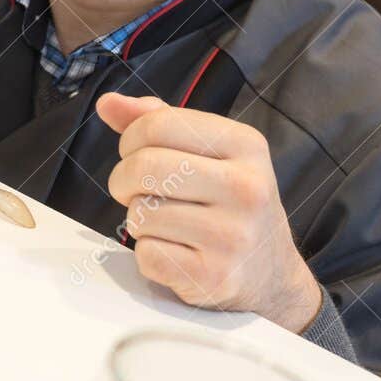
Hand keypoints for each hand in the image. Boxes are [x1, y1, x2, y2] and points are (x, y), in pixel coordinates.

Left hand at [97, 93, 322, 332]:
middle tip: (132, 191)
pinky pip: (147, 255)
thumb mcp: (211, 153)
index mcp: (246, 145)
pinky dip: (148, 256)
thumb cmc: (229, 204)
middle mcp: (246, 188)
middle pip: (144, 167)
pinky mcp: (214, 277)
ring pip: (141, 213)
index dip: (130, 140)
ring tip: (165, 224)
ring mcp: (232, 235)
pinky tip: (174, 253)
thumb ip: (158, 122)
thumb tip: (107, 103)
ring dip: (139, 220)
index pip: (158, 124)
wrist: (272, 275)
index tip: (136, 154)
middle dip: (123, 180)